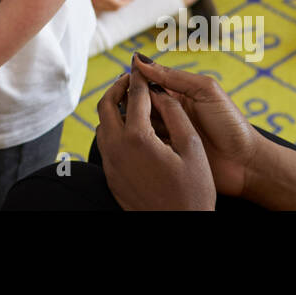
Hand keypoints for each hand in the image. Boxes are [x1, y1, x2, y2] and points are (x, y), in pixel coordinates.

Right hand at [84, 0, 130, 11]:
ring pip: (109, 9)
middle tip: (126, 0)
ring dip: (115, 5)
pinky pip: (103, 8)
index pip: (120, 4)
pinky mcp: (93, 4)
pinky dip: (108, 5)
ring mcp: (95, 4)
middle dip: (121, 4)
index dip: (126, 2)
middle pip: (115, 8)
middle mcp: (99, 2)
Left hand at [95, 71, 214, 209]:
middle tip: (130, 80)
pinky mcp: (110, 177)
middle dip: (117, 87)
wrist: (180, 228)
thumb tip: (159, 91)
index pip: (135, 96)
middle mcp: (117, 148)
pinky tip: (130, 129)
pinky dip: (113, 128)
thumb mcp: (192, 148)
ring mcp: (111, 164)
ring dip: (112, 108)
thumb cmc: (194, 191)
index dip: (139, 77)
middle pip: (106, 105)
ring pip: (102, 124)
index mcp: (138, 138)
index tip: (141, 66)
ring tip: (130, 102)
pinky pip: (105, 144)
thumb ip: (174, 114)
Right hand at [132, 54, 261, 197]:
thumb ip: (174, 76)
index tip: (124, 78)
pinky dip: (137, 141)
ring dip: (131, 120)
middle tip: (121, 101)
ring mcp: (167, 135)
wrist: (245, 164)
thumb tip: (141, 60)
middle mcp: (170, 113)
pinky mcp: (166, 156)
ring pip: (139, 123)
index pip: (149, 83)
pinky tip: (130, 138)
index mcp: (178, 94)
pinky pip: (145, 146)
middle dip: (130, 101)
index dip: (136, 80)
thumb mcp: (205, 91)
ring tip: (124, 120)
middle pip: (140, 103)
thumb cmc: (230, 124)